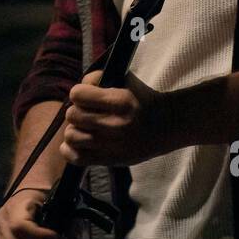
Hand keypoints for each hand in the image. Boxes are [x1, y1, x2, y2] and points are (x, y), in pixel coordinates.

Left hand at [60, 70, 176, 166]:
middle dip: (77, 111)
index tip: (86, 95)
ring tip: (84, 128)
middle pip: (73, 115)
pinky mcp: (110, 160)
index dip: (79, 93)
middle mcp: (115, 125)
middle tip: (86, 112)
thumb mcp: (126, 81)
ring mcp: (112, 145)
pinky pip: (76, 158)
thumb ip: (98, 79)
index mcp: (120, 101)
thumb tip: (76, 91)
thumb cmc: (142, 99)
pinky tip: (78, 143)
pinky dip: (70, 150)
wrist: (167, 125)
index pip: (78, 95)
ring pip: (71, 136)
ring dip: (74, 130)